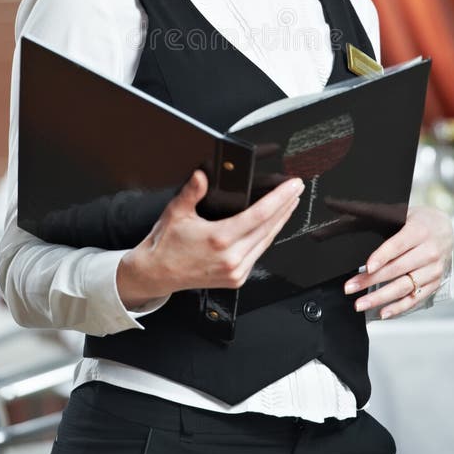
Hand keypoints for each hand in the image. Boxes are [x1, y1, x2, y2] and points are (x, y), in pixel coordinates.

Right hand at [117, 169, 303, 308]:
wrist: (156, 273)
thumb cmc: (166, 244)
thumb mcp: (176, 212)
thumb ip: (192, 191)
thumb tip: (202, 175)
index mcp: (218, 239)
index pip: (259, 215)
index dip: (279, 198)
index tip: (292, 186)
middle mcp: (230, 258)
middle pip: (269, 227)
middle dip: (286, 205)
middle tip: (296, 189)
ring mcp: (235, 271)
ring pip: (266, 241)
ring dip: (281, 221)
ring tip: (290, 203)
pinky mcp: (236, 279)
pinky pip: (258, 253)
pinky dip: (268, 237)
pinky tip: (273, 225)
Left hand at [343, 205, 452, 318]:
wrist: (446, 229)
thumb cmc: (419, 220)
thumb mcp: (402, 213)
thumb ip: (378, 217)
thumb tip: (344, 217)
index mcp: (419, 230)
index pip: (398, 245)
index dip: (382, 257)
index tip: (368, 267)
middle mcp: (429, 251)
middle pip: (397, 269)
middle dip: (371, 280)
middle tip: (350, 288)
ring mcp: (433, 270)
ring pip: (404, 287)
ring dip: (380, 297)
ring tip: (360, 304)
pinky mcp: (434, 283)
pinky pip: (415, 299)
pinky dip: (398, 307)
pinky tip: (382, 312)